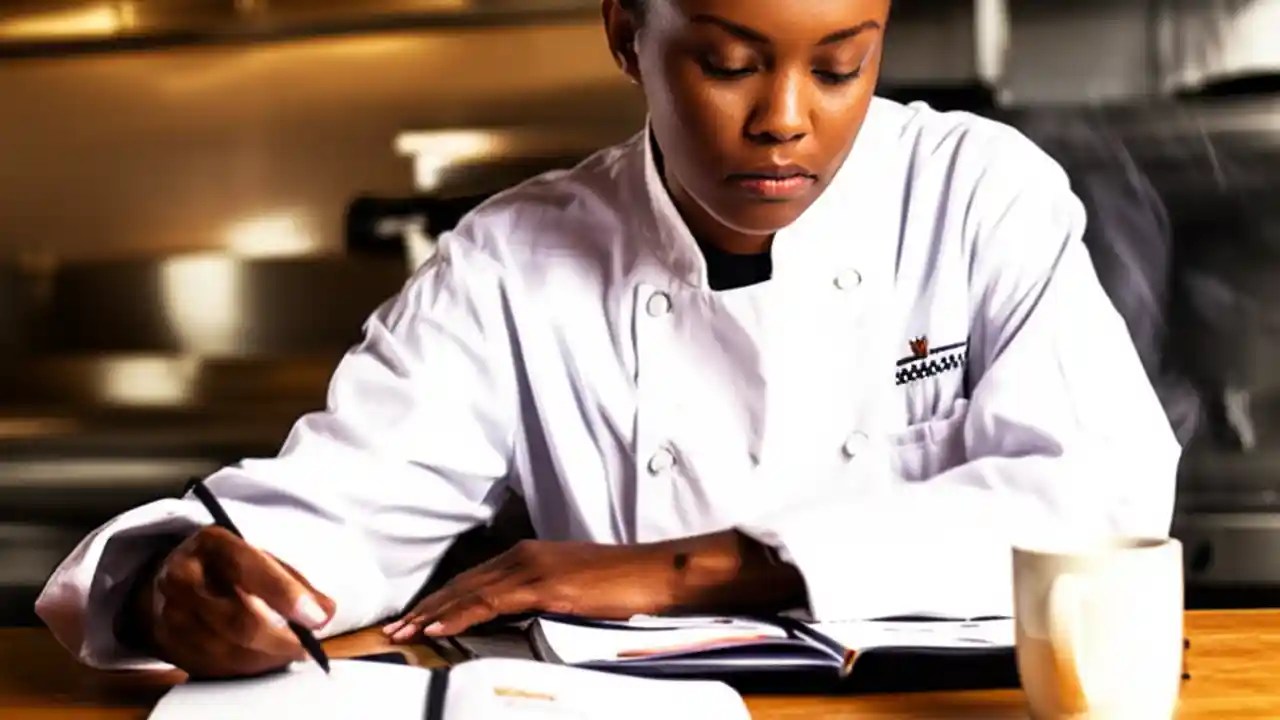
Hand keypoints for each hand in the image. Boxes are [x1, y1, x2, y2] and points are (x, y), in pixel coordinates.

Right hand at [129, 527, 335, 677]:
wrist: (168, 581)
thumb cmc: (226, 567)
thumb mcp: (258, 558)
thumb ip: (294, 582)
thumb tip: (327, 613)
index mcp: (212, 544)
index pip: (249, 567)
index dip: (286, 596)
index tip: (316, 618)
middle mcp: (182, 578)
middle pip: (237, 620)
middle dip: (280, 640)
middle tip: (307, 646)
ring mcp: (169, 615)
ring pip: (227, 650)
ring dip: (267, 658)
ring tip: (291, 652)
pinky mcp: (167, 645)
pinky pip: (214, 666)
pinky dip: (247, 667)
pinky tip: (265, 659)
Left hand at [383, 532, 804, 640]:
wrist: (659, 573)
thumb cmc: (624, 585)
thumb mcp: (573, 592)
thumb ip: (541, 599)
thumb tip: (518, 618)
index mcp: (529, 556)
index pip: (473, 581)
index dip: (440, 599)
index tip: (413, 618)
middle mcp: (524, 556)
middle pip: (463, 584)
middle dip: (426, 607)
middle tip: (393, 628)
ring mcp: (533, 568)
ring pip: (469, 592)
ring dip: (433, 613)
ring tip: (405, 632)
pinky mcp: (546, 585)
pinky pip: (492, 602)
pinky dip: (461, 614)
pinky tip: (440, 626)